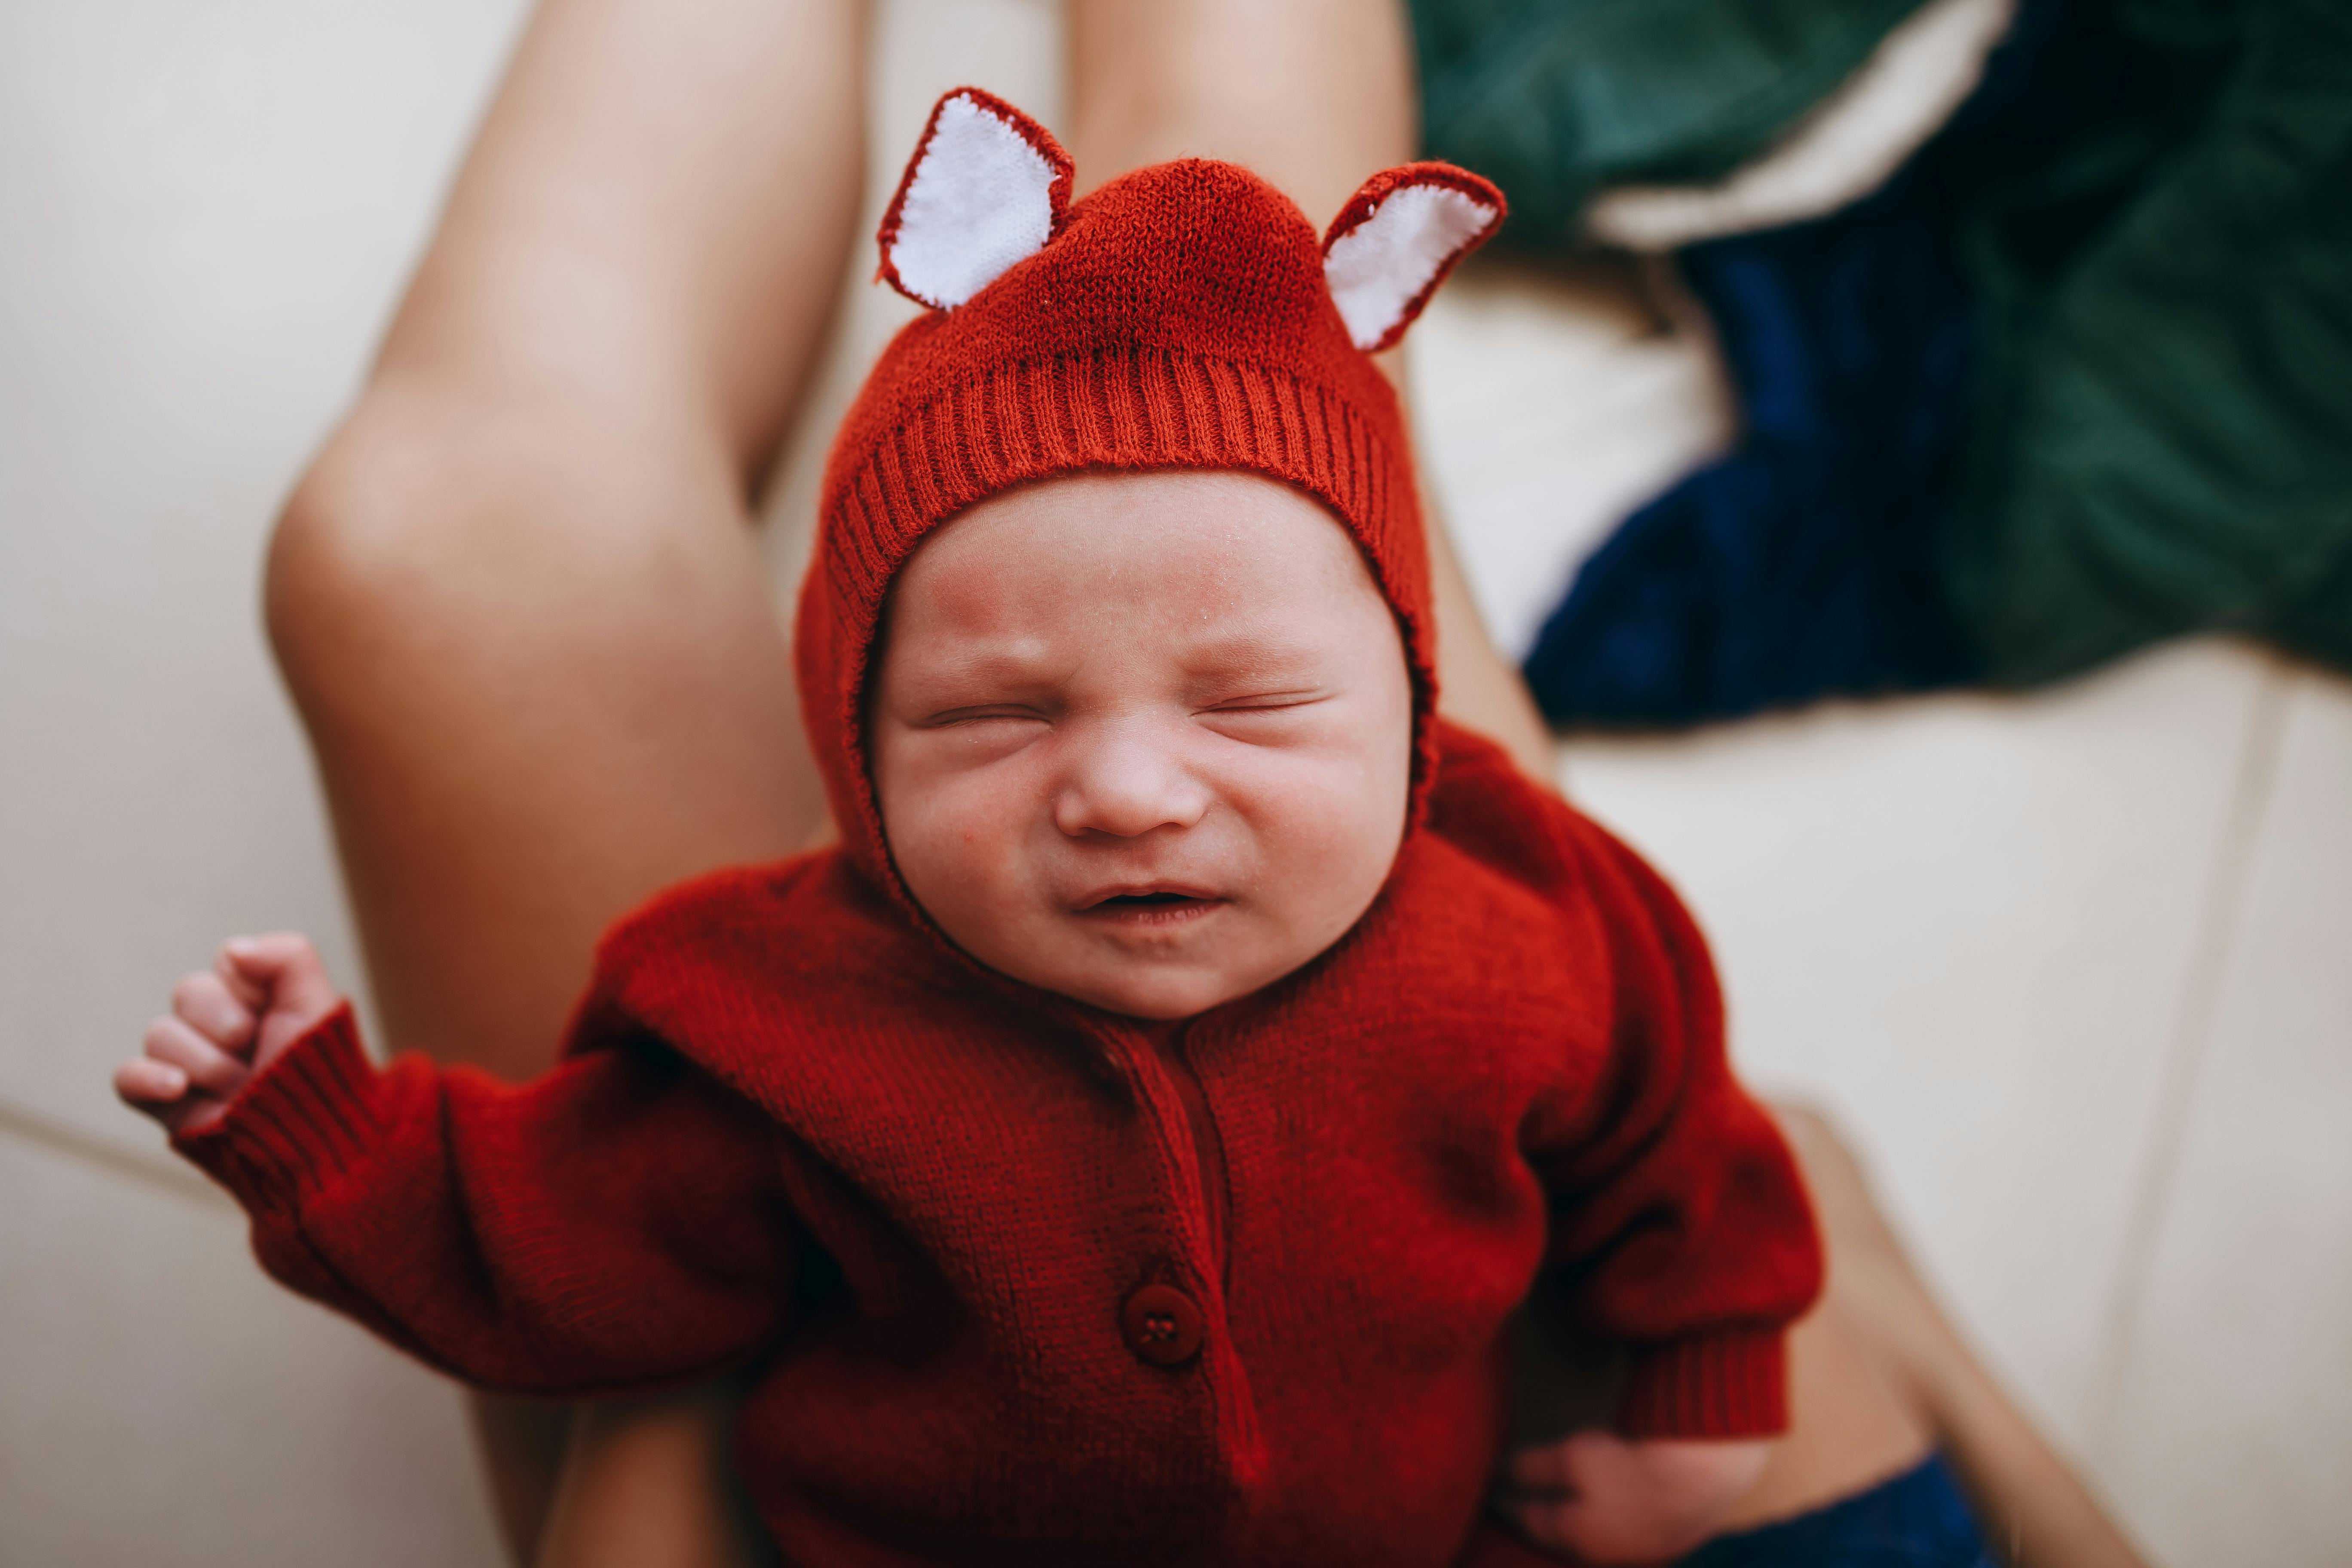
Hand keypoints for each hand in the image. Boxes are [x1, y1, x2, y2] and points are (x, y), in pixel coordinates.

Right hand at [114, 933, 342, 1135]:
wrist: (310, 1141)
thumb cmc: (316, 1074)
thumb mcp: (316, 1007)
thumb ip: (288, 957)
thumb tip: (233, 951)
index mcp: (253, 998)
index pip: (228, 962)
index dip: (251, 987)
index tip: (273, 1014)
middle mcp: (215, 1026)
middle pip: (188, 991)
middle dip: (228, 1023)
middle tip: (254, 1052)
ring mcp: (186, 1063)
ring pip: (161, 1033)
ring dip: (208, 1063)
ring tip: (239, 1087)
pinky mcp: (163, 1100)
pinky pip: (126, 1076)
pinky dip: (147, 1078)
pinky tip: (178, 1087)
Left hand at [1496, 1431, 1772, 1562]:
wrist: (1709, 1470)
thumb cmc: (1632, 1465)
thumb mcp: (1573, 1458)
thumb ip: (1535, 1468)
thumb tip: (1503, 1472)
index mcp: (1579, 1537)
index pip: (1530, 1520)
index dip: (1508, 1502)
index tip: (1491, 1494)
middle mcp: (1611, 1552)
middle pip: (1567, 1538)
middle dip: (1544, 1523)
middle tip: (1523, 1507)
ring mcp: (1649, 1547)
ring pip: (1603, 1538)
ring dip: (1584, 1524)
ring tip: (1569, 1508)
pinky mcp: (1681, 1532)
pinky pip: (1636, 1528)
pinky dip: (1619, 1516)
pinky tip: (1622, 1503)